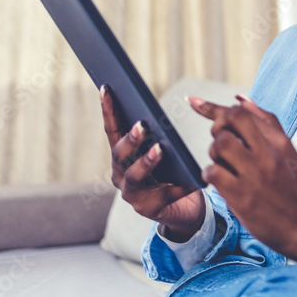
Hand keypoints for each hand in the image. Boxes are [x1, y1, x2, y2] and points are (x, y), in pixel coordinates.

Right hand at [101, 85, 204, 240]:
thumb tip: (156, 113)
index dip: (108, 110)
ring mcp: (132, 194)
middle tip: (142, 125)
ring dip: (146, 162)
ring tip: (160, 150)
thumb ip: (158, 134)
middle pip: (119, 155)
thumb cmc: (170, 172)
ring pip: (134, 177)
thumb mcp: (163, 150)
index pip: (112, 130)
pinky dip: (177, 187)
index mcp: (122, 156)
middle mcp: (120, 174)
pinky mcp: (148, 209)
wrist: (182, 206)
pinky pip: (164, 196)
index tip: (106, 88)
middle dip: (130, 139)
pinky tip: (190, 181)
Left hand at [189, 94, 296, 269]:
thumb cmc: (293, 188)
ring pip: (219, 145)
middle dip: (216, 129)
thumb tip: (240, 99)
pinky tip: (219, 181)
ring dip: (213, 153)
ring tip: (222, 164)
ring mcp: (255, 174)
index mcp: (279, 141)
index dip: (213, 107)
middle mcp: (268, 153)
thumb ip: (266, 123)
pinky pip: (213, 172)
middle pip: (229, 121)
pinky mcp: (242, 196)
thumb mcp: (287, 151)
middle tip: (220, 143)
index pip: (242, 112)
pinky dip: (210, 174)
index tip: (193, 102)